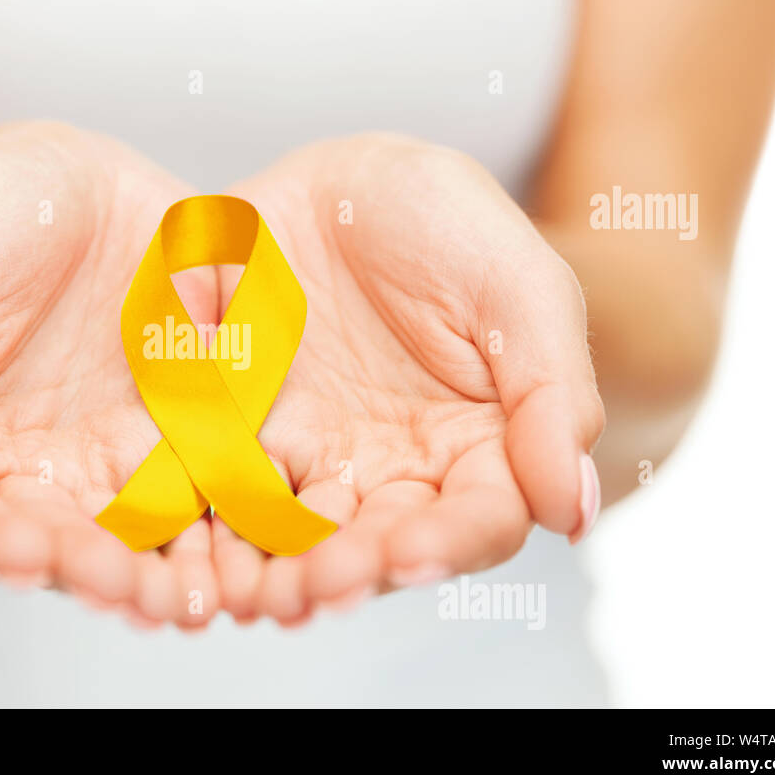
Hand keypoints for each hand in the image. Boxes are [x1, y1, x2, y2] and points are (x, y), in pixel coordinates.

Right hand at [0, 122, 223, 628]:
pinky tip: (261, 534)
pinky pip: (219, 489)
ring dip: (168, 571)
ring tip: (195, 592)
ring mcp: (122, 464)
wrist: (75, 183)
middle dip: (93, 572)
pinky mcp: (196, 440)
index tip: (26, 555)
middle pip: (62, 546)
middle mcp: (40, 478)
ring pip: (146, 537)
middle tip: (124, 588)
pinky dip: (238, 520)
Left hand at [211, 135, 604, 625]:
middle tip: (320, 586)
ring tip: (259, 591)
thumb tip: (571, 512)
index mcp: (481, 446)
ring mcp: (317, 462)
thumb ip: (551, 391)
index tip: (414, 553)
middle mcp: (399, 473)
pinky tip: (203, 555)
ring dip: (281, 572)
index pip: (479, 518)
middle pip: (383, 545)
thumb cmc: (444, 223)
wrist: (337, 182)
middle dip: (354, 571)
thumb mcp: (516, 285)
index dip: (450, 543)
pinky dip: (216, 531)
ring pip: (303, 539)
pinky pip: (227, 496)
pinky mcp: (242, 442)